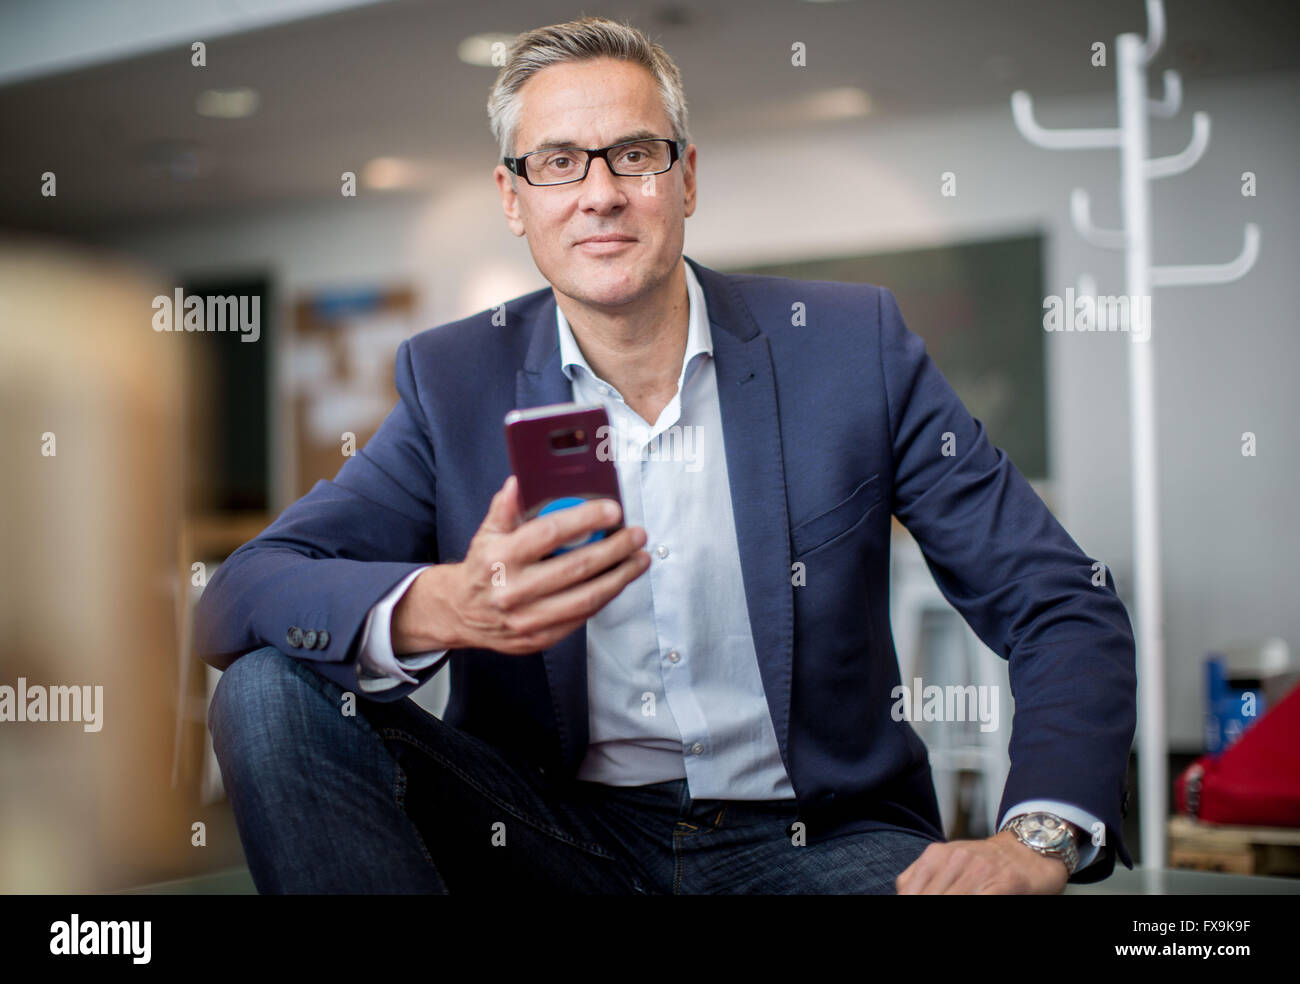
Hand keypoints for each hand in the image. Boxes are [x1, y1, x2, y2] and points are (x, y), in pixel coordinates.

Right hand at [394, 475, 649, 654]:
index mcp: (500, 557)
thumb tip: (518, 482)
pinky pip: (581, 617)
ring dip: (619, 577)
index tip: (613, 510)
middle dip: (615, 549)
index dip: (585, 519)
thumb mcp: (486, 533)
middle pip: (577, 567)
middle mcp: (513, 590)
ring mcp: (527, 618)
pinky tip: (617, 582)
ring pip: (586, 597)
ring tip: (639, 560)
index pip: (549, 533)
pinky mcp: (539, 638)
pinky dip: (604, 598)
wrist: (461, 612)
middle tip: (637, 535)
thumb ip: (504, 508)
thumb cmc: (482, 567)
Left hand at [894, 830, 1069, 894]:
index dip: (911, 899)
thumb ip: (922, 875)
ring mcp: (980, 871)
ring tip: (965, 897)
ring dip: (953, 901)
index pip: (909, 890)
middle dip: (929, 902)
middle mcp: (955, 860)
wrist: (1030, 847)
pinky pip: (980, 898)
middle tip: (929, 915)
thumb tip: (904, 891)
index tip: (911, 905)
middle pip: (930, 895)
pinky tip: (976, 900)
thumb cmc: (987, 861)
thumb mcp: (947, 860)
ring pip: (952, 897)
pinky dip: (974, 902)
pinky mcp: (1004, 882)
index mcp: (936, 855)